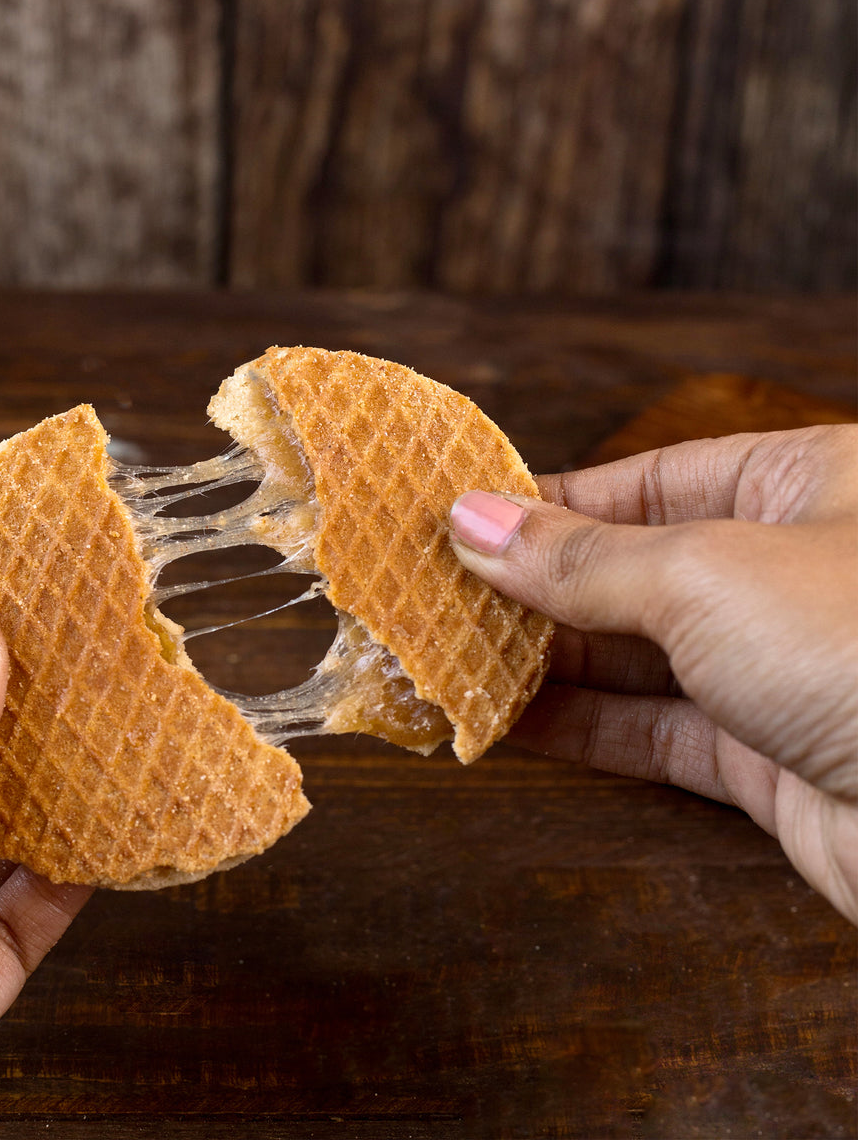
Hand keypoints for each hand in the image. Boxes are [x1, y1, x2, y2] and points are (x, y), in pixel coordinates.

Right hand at [450, 425, 857, 923]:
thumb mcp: (706, 573)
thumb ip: (582, 559)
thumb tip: (471, 521)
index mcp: (806, 486)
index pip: (648, 480)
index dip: (549, 499)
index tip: (458, 517)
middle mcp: (794, 574)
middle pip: (634, 569)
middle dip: (533, 586)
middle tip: (432, 594)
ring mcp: (782, 670)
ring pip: (637, 656)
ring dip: (541, 661)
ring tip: (446, 655)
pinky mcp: (771, 760)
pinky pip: (654, 734)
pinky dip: (579, 728)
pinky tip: (503, 719)